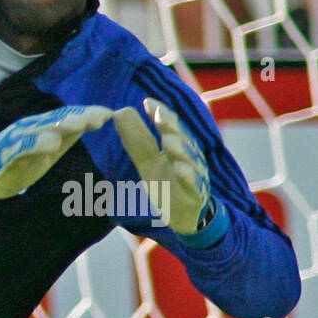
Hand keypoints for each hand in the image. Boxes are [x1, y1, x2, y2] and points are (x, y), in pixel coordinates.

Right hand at [0, 105, 113, 204]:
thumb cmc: (22, 162)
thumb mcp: (50, 147)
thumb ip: (68, 134)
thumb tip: (96, 119)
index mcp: (43, 125)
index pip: (67, 115)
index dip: (86, 113)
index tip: (107, 115)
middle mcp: (30, 127)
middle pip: (57, 118)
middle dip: (79, 116)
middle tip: (99, 118)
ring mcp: (17, 139)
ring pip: (41, 129)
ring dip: (61, 125)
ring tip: (80, 124)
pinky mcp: (7, 154)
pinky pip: (23, 148)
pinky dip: (37, 144)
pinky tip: (52, 144)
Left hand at [112, 98, 210, 234]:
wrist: (185, 215)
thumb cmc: (167, 182)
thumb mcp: (147, 161)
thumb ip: (136, 139)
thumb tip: (120, 112)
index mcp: (176, 145)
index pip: (169, 125)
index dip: (160, 113)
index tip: (147, 102)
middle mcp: (188, 156)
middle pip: (181, 138)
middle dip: (171, 126)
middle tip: (159, 114)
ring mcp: (194, 174)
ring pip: (189, 159)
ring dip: (179, 149)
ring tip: (168, 140)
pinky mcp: (197, 193)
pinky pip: (194, 184)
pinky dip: (188, 176)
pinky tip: (180, 170)